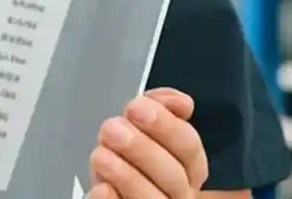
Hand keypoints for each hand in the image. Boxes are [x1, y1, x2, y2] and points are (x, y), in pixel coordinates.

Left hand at [88, 88, 208, 197]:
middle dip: (141, 148)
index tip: (137, 108)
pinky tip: (102, 187)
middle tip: (112, 130)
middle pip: (174, 175)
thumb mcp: (141, 127)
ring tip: (101, 156)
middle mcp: (179, 192)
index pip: (189, 146)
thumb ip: (159, 107)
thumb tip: (182, 103)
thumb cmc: (129, 157)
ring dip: (125, 175)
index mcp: (188, 166)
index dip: (165, 125)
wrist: (107, 188)